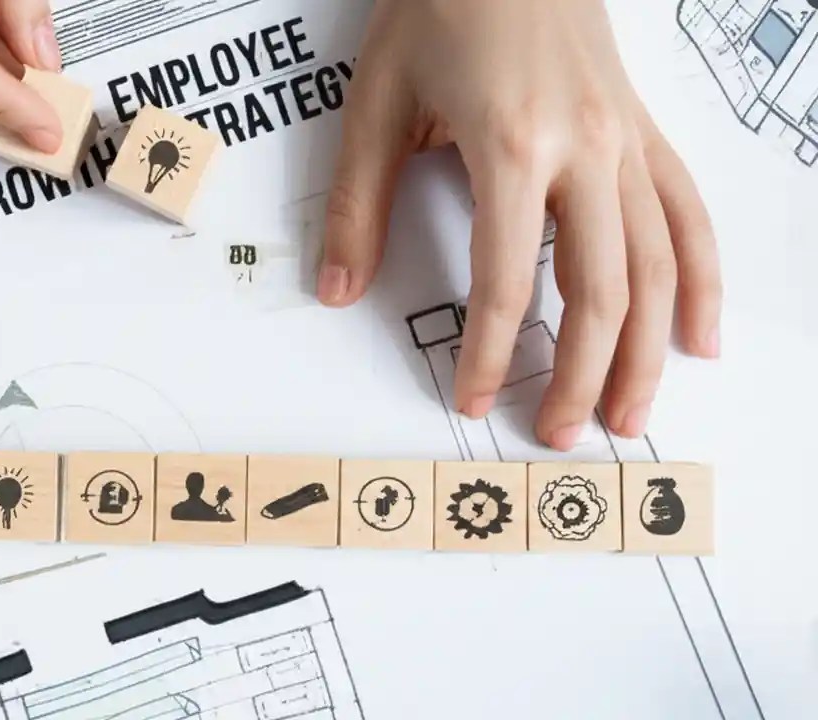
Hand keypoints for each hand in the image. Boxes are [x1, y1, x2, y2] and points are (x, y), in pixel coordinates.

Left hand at [318, 0, 720, 449]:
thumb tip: (339, 290)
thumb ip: (360, 204)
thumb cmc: (441, 7)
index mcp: (511, 147)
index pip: (505, 284)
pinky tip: (700, 336)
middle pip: (600, 290)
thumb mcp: (378, 103)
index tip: (478, 400)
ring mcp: (625, 141)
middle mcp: (584, 150)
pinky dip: (703, 280)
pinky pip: (687, 215)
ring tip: (633, 415)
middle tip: (561, 433)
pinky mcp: (643, 132)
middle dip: (582, 375)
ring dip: (648, 351)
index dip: (492, 355)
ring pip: (658, 265)